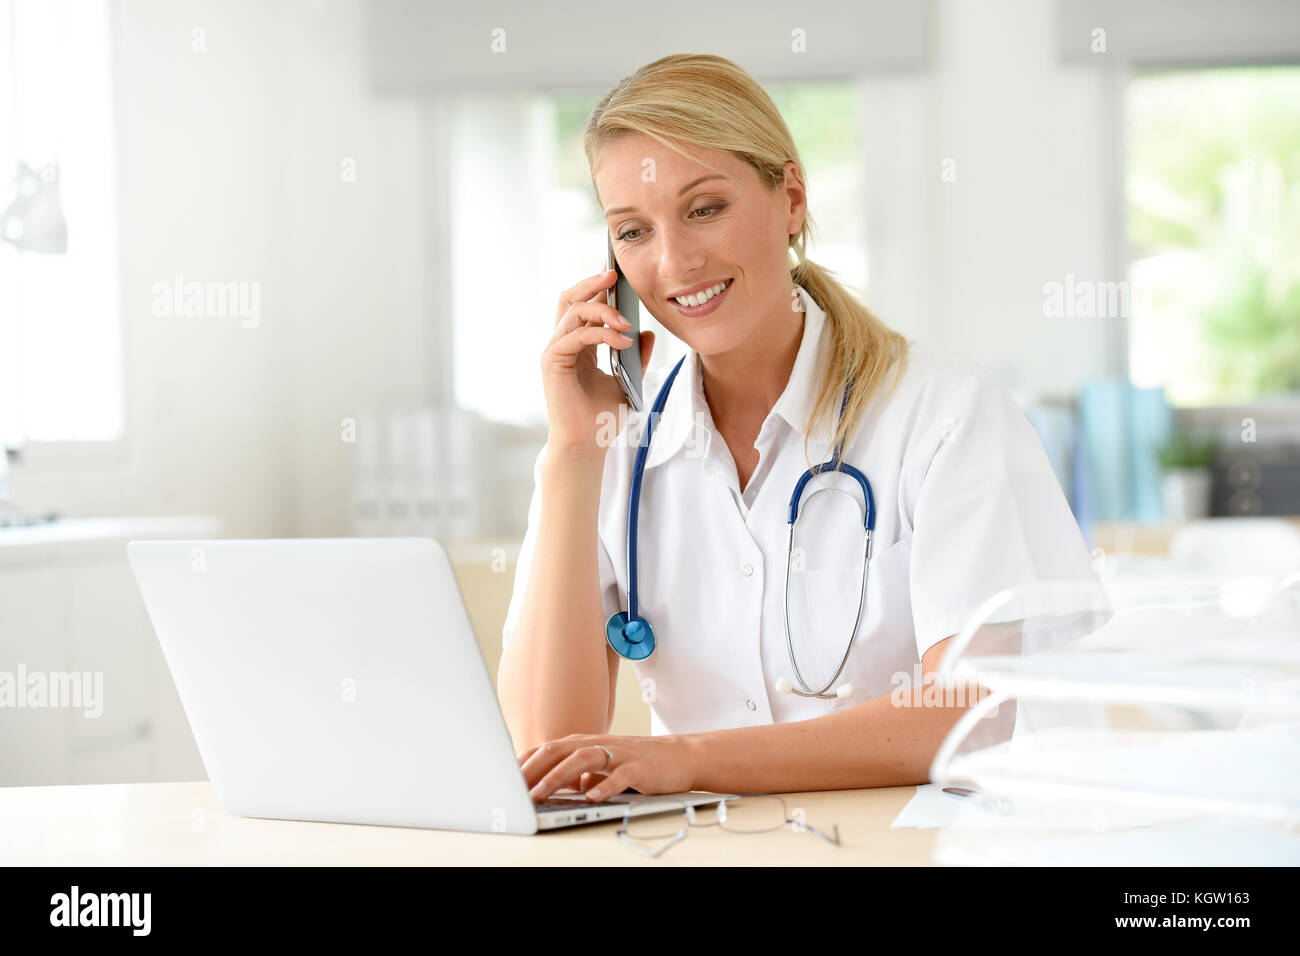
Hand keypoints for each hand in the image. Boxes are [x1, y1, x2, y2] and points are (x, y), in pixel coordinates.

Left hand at [518, 733, 697, 802]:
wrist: (679, 757)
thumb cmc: (635, 763)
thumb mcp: (600, 766)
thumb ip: (573, 773)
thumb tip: (543, 787)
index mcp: (585, 743)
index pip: (547, 749)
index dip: (524, 762)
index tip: (502, 778)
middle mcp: (598, 745)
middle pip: (558, 750)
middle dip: (533, 769)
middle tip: (513, 789)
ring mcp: (619, 755)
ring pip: (583, 760)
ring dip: (558, 777)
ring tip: (540, 794)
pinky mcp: (639, 768)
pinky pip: (619, 777)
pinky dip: (604, 787)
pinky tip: (590, 797)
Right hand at [541, 269, 655, 457]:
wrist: (588, 444)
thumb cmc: (603, 417)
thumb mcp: (627, 380)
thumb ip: (635, 355)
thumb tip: (647, 331)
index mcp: (578, 345)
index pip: (584, 305)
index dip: (599, 288)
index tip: (620, 276)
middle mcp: (563, 343)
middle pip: (570, 298)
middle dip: (592, 283)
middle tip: (615, 275)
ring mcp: (555, 350)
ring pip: (574, 312)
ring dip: (604, 312)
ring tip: (627, 322)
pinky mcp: (552, 361)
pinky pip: (576, 335)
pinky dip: (601, 334)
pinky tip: (622, 341)